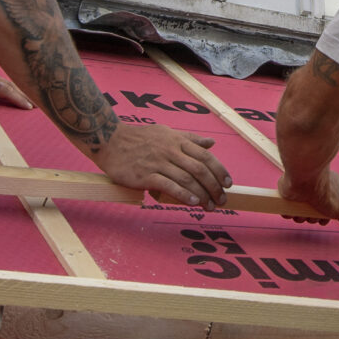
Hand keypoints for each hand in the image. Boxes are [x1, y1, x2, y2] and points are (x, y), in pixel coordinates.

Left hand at [0, 58, 32, 108]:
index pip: (4, 90)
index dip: (18, 98)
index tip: (30, 106)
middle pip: (8, 84)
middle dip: (23, 93)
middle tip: (37, 102)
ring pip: (3, 80)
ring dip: (16, 89)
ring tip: (27, 95)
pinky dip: (6, 85)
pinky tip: (7, 87)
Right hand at [92, 121, 230, 206]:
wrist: (109, 140)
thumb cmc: (139, 137)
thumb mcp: (166, 132)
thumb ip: (189, 139)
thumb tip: (211, 143)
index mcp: (177, 140)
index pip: (205, 155)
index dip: (219, 170)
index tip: (228, 183)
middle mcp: (170, 150)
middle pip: (199, 169)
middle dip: (214, 186)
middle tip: (222, 199)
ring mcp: (158, 162)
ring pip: (186, 179)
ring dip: (201, 194)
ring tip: (210, 206)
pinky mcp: (145, 175)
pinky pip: (168, 185)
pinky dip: (183, 194)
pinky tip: (192, 202)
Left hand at [279, 164, 338, 235]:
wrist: (304, 178)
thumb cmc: (323, 190)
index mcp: (329, 189)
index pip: (327, 209)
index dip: (324, 218)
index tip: (324, 218)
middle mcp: (315, 189)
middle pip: (312, 213)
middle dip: (311, 218)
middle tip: (312, 214)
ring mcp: (301, 191)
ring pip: (299, 213)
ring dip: (300, 217)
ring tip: (301, 211)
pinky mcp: (288, 193)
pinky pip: (286, 209)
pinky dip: (288, 212)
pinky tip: (292, 209)